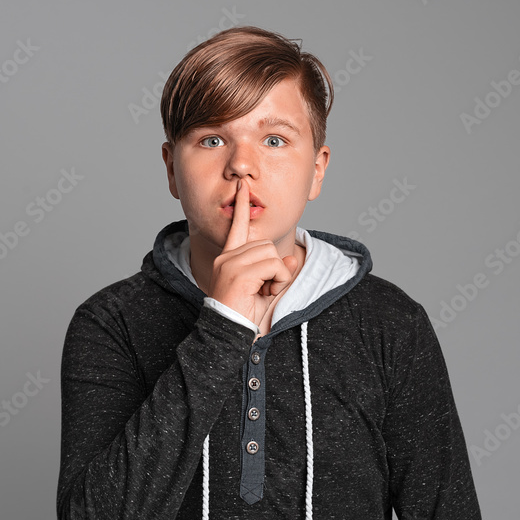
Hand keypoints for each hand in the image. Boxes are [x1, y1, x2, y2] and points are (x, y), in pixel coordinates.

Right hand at [209, 178, 298, 325]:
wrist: (226, 332)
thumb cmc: (242, 314)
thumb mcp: (264, 289)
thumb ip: (277, 271)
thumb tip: (292, 256)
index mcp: (228, 257)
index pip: (236, 226)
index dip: (242, 206)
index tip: (243, 187)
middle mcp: (227, 257)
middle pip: (266, 244)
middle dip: (275, 266)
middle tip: (267, 287)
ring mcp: (231, 264)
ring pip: (272, 254)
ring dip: (278, 274)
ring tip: (265, 291)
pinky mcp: (239, 273)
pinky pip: (274, 265)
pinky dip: (278, 280)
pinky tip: (265, 292)